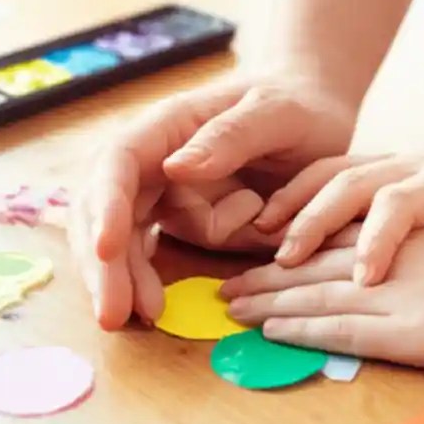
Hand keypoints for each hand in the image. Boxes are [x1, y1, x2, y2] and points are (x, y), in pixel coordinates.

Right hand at [70, 72, 355, 329]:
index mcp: (170, 125)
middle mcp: (156, 160)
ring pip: (122, 240)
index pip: (121, 162)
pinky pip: (149, 254)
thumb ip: (232, 137)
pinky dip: (145, 280)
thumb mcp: (278, 114)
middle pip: (107, 210)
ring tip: (141, 316)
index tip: (107, 248)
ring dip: (124, 279)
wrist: (318, 118)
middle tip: (113, 313)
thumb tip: (176, 169)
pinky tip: (150, 308)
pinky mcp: (179, 220)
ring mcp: (164, 194)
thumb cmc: (300, 106)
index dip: (107, 205)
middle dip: (105, 262)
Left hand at [220, 225, 423, 370]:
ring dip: (270, 299)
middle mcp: (397, 256)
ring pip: (316, 292)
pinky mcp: (406, 329)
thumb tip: (422, 269)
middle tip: (230, 284)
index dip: (302, 244)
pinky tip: (271, 329)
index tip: (271, 254)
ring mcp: (398, 292)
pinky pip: (338, 325)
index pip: (343, 236)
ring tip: (234, 307)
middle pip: (317, 261)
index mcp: (415, 232)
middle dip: (270, 273)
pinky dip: (299, 326)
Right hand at [253, 149, 423, 285]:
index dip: (380, 240)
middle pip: (354, 183)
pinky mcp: (387, 168)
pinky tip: (273, 222)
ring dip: (296, 206)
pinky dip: (300, 196)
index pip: (405, 203)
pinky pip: (335, 174)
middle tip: (282, 266)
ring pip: (335, 174)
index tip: (364, 281)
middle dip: (315, 223)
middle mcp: (419, 165)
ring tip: (259, 241)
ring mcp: (398, 162)